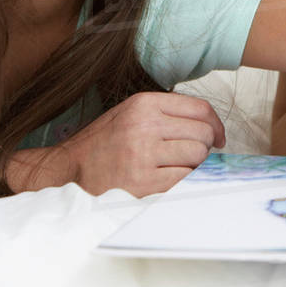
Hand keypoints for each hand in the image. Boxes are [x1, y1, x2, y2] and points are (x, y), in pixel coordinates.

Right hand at [60, 92, 224, 196]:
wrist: (67, 169)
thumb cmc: (104, 143)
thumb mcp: (131, 114)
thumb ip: (167, 114)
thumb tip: (210, 126)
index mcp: (144, 104)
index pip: (200, 108)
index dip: (216, 124)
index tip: (218, 137)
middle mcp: (144, 125)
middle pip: (203, 133)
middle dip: (205, 146)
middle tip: (193, 155)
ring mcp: (143, 154)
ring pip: (198, 155)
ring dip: (195, 165)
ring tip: (177, 167)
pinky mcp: (142, 181)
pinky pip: (184, 178)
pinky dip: (184, 180)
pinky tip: (171, 179)